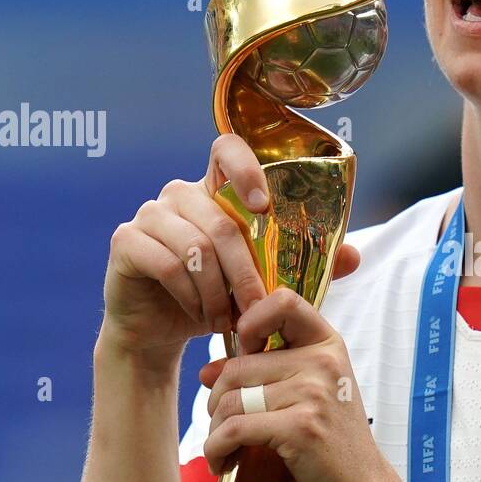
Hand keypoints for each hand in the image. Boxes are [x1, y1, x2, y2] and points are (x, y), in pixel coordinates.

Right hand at [102, 133, 360, 366]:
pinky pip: (168, 264)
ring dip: (219, 291)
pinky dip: (191, 296)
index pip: (227, 149)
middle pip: (222, 221)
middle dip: (247, 272)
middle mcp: (180, 194)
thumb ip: (305, 265)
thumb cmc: (215, 299)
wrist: (161, 332)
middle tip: (258, 309)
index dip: (247, 168)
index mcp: (215, 191)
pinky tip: (200, 315)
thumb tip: (354, 255)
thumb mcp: (262, 284)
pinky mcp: (126, 241)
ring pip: (197, 245)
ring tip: (228, 320)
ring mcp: (149, 214)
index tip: (264, 207)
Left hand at [200, 286, 402, 481]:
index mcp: (328, 345)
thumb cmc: (332, 444)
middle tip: (225, 428)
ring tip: (225, 449)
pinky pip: (233, 430)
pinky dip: (217, 450)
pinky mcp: (300, 428)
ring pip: (230, 400)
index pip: (283, 300)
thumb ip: (265, 374)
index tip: (244, 354)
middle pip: (237, 366)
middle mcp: (324, 362)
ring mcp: (314, 393)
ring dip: (215, 431)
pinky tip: (223, 463)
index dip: (250, 321)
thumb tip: (207, 371)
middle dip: (218, 401)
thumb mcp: (311, 395)